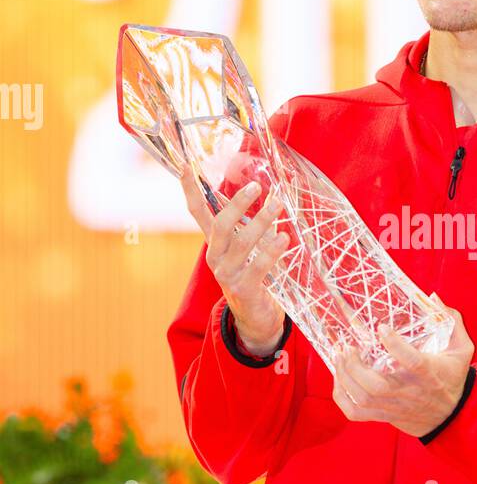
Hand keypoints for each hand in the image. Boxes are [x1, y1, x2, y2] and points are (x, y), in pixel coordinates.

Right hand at [179, 161, 287, 349]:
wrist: (256, 317)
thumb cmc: (254, 274)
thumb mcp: (248, 245)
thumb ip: (249, 222)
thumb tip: (257, 192)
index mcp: (215, 243)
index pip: (197, 213)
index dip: (190, 191)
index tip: (186, 167)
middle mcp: (216, 257)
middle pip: (221, 225)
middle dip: (237, 204)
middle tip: (256, 186)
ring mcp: (227, 274)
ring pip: (241, 243)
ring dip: (260, 222)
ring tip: (277, 206)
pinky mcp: (243, 289)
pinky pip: (258, 266)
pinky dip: (271, 251)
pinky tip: (284, 237)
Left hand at [331, 297, 474, 437]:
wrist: (453, 416)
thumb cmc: (453, 378)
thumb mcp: (461, 349)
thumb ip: (452, 321)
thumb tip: (434, 297)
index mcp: (429, 373)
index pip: (412, 361)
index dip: (395, 344)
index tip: (381, 328)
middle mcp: (410, 392)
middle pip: (376, 386)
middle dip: (354, 366)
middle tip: (347, 347)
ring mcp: (395, 406)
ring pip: (362, 399)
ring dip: (344, 377)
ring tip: (340, 357)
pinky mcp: (384, 416)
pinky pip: (355, 413)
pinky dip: (341, 397)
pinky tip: (340, 379)